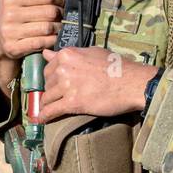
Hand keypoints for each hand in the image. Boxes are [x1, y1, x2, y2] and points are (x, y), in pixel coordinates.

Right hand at [0, 0, 63, 95]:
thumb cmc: (11, 9)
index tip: (60, 1)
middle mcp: (9, 15)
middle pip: (49, 13)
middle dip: (60, 14)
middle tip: (61, 14)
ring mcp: (11, 33)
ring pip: (48, 28)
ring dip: (58, 27)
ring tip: (58, 25)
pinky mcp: (14, 48)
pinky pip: (42, 43)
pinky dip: (51, 40)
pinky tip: (52, 37)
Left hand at [35, 47, 154, 122]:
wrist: (131, 83)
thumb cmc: (116, 67)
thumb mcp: (91, 52)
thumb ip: (68, 54)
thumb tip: (46, 53)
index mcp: (67, 54)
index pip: (48, 67)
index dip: (52, 77)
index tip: (56, 84)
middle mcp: (63, 68)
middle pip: (47, 83)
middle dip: (51, 91)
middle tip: (58, 97)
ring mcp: (67, 86)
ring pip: (47, 98)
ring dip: (48, 104)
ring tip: (49, 109)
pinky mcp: (72, 103)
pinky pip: (51, 111)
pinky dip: (44, 116)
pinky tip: (40, 120)